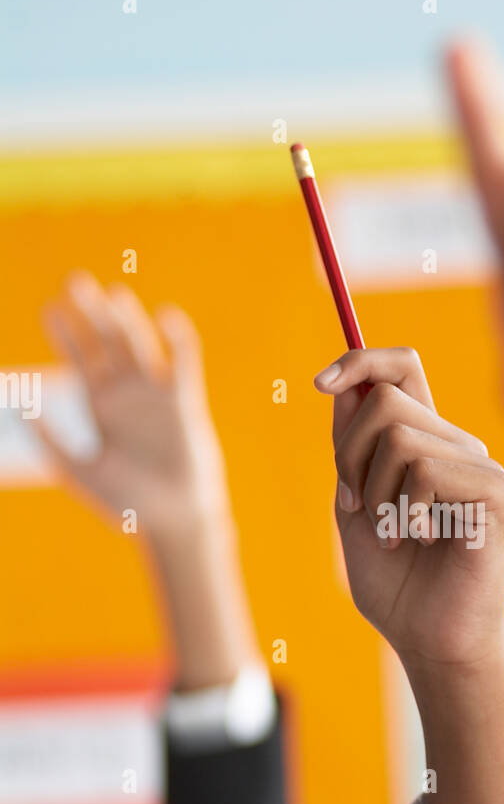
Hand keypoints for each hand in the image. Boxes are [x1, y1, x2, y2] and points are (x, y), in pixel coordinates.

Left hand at [41, 273, 259, 689]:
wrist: (174, 521)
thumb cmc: (126, 503)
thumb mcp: (77, 470)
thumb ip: (49, 439)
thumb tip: (20, 405)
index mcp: (99, 408)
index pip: (78, 360)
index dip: (65, 334)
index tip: (51, 310)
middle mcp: (126, 396)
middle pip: (106, 344)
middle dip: (92, 314)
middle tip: (76, 282)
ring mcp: (156, 397)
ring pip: (141, 347)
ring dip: (128, 321)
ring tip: (114, 293)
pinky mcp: (184, 404)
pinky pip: (184, 364)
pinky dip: (179, 340)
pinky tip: (167, 317)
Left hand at [315, 345, 503, 803]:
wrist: (430, 645)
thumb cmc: (398, 589)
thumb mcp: (355, 507)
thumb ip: (350, 449)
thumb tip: (343, 382)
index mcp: (430, 447)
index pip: (403, 370)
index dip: (360, 360)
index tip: (318, 383)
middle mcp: (462, 449)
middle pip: (386, 400)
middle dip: (348, 454)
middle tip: (357, 508)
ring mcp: (484, 469)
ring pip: (398, 436)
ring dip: (374, 492)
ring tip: (394, 535)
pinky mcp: (498, 494)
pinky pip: (424, 468)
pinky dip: (403, 509)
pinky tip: (419, 540)